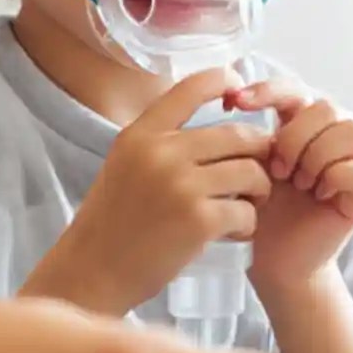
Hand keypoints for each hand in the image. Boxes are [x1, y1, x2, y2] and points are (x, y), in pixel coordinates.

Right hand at [22, 69, 273, 314]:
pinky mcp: (198, 220)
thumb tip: (218, 119)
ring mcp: (181, 185)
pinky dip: (248, 224)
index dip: (224, 80)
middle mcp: (161, 152)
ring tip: (248, 205)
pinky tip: (233, 232)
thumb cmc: (114, 222)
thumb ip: (163, 141)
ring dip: (259, 190)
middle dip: (257, 153)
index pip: (191, 87)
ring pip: (250, 171)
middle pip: (238, 134)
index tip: (240, 89)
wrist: (93, 273)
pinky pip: (247, 211)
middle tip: (256, 174)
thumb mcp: (126, 165)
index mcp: (140, 134)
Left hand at [226, 80, 352, 291]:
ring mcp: (351, 162)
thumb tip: (230, 97)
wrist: (274, 263)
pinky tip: (318, 195)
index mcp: (299, 128)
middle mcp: (329, 138)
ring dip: (317, 156)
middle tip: (278, 170)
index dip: (269, 90)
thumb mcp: (247, 170)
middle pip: (327, 106)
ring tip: (299, 183)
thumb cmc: (259, 216)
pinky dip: (336, 177)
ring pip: (350, 130)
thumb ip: (248, 136)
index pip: (294, 90)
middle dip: (296, 136)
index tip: (235, 103)